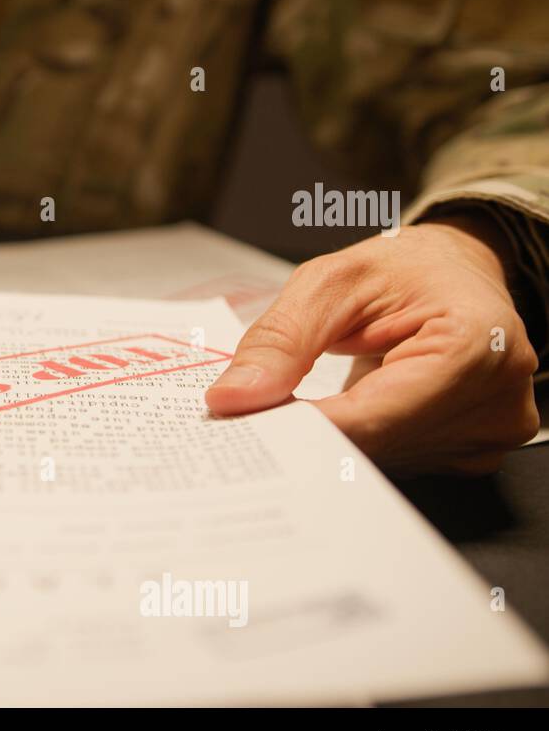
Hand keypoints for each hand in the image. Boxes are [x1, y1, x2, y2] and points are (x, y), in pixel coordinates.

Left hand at [205, 217, 540, 474]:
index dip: (302, 428)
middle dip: (309, 432)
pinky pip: (395, 461)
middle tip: (255, 414)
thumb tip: (233, 398)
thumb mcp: (330, 282)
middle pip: (375, 445)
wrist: (456, 272)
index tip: (244, 426)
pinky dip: (358, 440)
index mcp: (477, 345)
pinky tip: (347, 411)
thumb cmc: (405, 269)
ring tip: (314, 398)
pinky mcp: (473, 453)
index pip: (375, 416)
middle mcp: (496, 400)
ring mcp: (490, 434)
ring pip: (380, 460)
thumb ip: (279, 341)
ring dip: (335, 437)